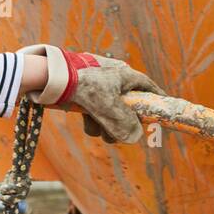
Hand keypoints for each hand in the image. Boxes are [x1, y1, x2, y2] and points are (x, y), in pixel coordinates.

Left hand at [17, 44, 164, 143]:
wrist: (53, 77)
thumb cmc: (86, 88)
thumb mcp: (110, 108)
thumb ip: (125, 125)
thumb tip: (134, 137)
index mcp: (125, 75)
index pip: (148, 88)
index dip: (156, 99)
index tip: (161, 112)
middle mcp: (114, 78)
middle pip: (127, 106)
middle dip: (122, 124)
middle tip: (119, 135)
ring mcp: (98, 85)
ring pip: (110, 112)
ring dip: (105, 125)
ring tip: (97, 128)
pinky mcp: (84, 91)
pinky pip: (94, 110)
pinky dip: (92, 119)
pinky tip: (85, 120)